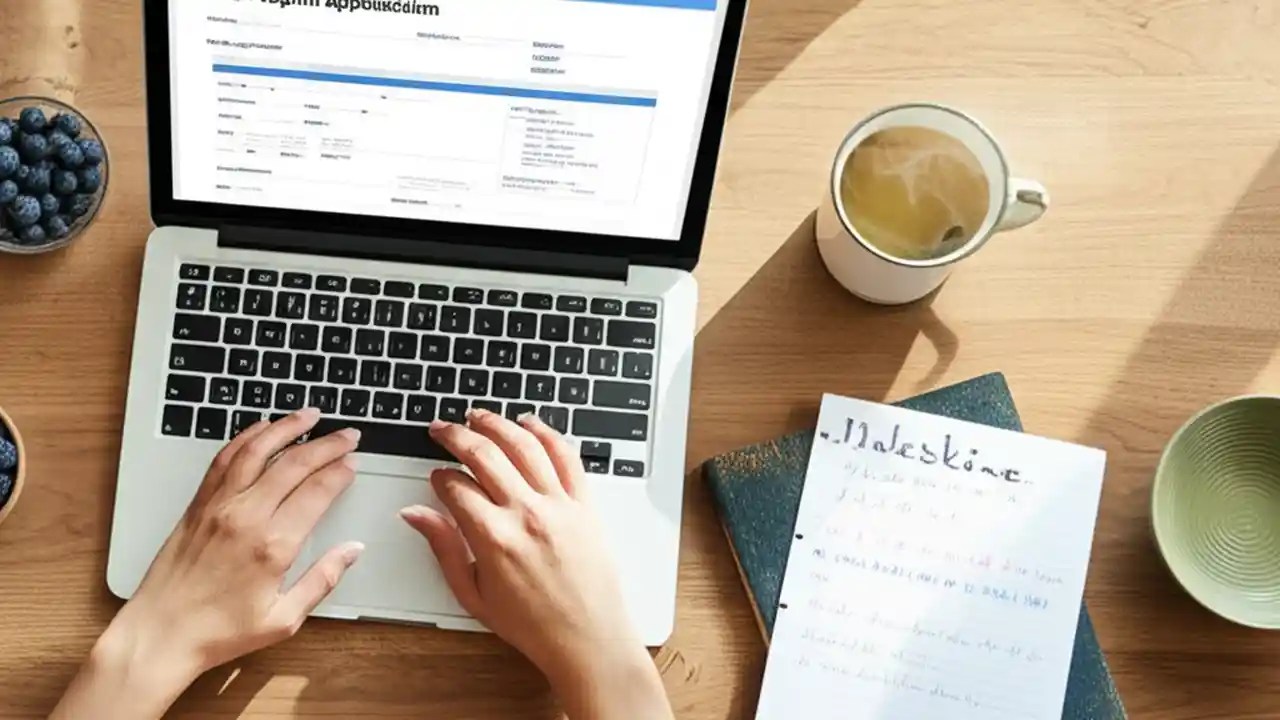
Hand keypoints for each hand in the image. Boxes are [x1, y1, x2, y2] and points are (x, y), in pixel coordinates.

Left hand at [52, 409, 363, 719]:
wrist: (160, 634)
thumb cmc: (220, 632)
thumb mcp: (284, 618)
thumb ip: (323, 579)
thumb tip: (352, 550)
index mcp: (273, 546)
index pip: (317, 492)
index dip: (340, 472)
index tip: (353, 463)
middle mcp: (246, 517)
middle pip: (294, 464)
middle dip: (326, 444)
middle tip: (347, 435)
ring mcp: (218, 506)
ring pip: (257, 450)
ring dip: (286, 427)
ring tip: (308, 414)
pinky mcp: (198, 505)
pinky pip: (224, 459)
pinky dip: (246, 438)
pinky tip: (262, 429)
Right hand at [400, 410, 672, 719]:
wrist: (587, 639)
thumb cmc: (532, 625)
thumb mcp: (473, 595)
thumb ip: (444, 548)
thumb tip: (414, 514)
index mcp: (495, 539)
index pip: (456, 487)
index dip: (439, 477)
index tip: (435, 475)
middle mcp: (527, 514)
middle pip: (484, 454)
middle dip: (455, 435)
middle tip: (441, 428)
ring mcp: (559, 505)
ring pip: (524, 445)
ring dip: (496, 423)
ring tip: (477, 416)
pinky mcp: (585, 504)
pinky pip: (566, 456)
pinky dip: (546, 433)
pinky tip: (529, 424)